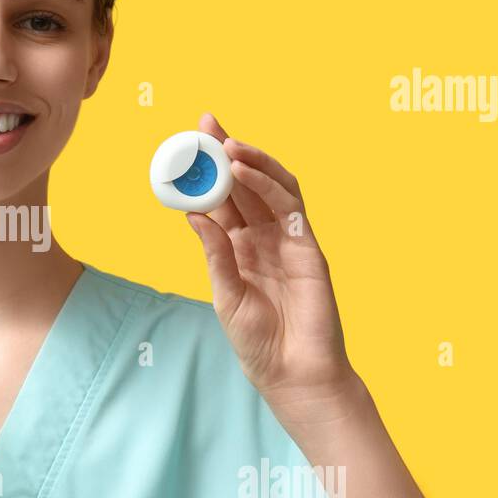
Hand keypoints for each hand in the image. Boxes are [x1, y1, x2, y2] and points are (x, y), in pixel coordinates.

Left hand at [186, 113, 357, 410]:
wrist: (293, 374)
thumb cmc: (258, 342)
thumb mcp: (224, 295)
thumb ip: (214, 254)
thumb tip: (194, 214)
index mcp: (240, 247)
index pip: (222, 198)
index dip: (208, 170)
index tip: (189, 141)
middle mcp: (264, 237)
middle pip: (246, 183)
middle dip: (227, 150)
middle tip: (206, 123)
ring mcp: (288, 241)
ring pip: (272, 187)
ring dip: (250, 161)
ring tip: (225, 143)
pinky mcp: (308, 249)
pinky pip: (289, 209)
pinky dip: (267, 186)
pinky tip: (244, 172)